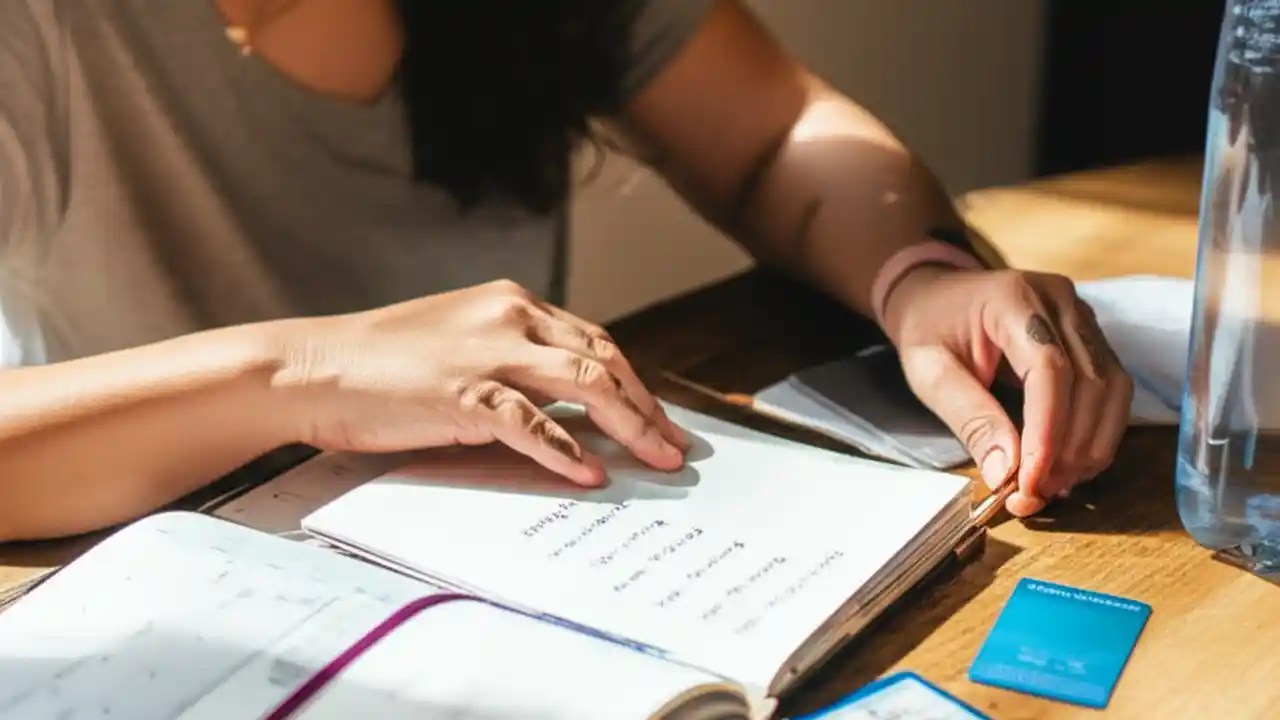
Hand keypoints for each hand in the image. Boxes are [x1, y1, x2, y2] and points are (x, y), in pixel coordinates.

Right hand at [277, 279, 687, 485]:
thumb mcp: (460, 342)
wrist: (312, 364)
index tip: (660, 418)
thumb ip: (513, 360)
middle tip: (674, 447)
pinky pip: (530, 422)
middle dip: (647, 408)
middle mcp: (510, 316)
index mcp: (513, 302)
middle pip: (604, 361)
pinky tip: (589, 473)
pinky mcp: (461, 391)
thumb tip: (566, 404)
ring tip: (656, 461)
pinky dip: (565, 450)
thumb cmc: (381, 362)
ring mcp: (487, 351)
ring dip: (630, 426)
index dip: (636, 383)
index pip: (596, 342)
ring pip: (584, 384)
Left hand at [882, 267, 1132, 515]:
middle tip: (1035, 494)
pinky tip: (1070, 464)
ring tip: (1053, 486)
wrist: (936, 295)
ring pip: (1111, 389)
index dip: (1047, 431)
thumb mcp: (929, 372)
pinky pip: (1111, 389)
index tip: (1031, 480)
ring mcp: (1082, 316)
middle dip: (1068, 449)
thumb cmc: (928, 329)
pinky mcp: (1092, 337)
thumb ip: (969, 417)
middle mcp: (1060, 300)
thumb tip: (1005, 472)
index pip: (1049, 368)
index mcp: (1013, 298)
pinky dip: (1096, 433)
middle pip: (1089, 381)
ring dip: (1089, 446)